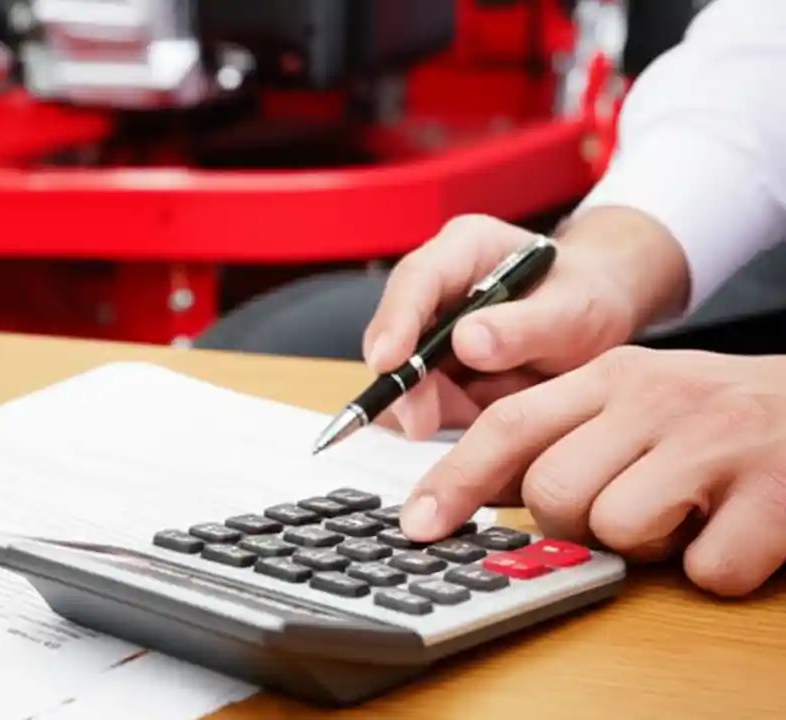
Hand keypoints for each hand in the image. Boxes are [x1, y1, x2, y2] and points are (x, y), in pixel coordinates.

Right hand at [362, 206, 690, 439]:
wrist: (600, 310)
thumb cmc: (589, 296)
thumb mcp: (575, 311)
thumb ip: (526, 326)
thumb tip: (466, 344)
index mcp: (465, 248)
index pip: (417, 279)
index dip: (395, 321)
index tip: (388, 363)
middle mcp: (436, 283)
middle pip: (395, 334)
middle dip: (406, 383)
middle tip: (424, 424)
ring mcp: (430, 323)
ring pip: (404, 374)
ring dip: (435, 404)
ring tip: (490, 406)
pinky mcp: (434, 361)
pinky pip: (424, 397)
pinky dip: (448, 413)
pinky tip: (485, 409)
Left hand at [401, 346, 785, 596]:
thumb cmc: (717, 418)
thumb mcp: (634, 403)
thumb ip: (562, 436)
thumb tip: (475, 492)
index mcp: (612, 376)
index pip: (509, 425)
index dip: (455, 481)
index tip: (418, 525)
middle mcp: (656, 398)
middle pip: (553, 489)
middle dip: (573, 522)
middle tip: (624, 510)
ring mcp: (716, 442)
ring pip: (618, 528)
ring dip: (648, 544)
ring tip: (686, 512)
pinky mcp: (775, 494)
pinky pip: (704, 568)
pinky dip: (715, 565)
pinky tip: (734, 530)